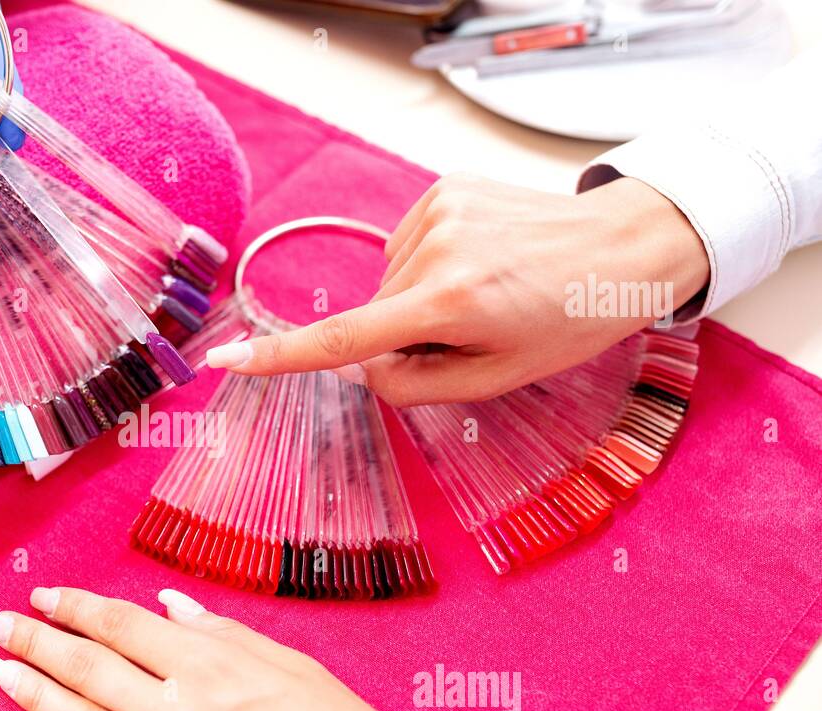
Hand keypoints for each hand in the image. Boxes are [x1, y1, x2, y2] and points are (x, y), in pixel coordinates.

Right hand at [205, 174, 710, 404]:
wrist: (623, 245)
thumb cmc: (567, 320)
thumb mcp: (497, 378)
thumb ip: (417, 384)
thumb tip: (361, 367)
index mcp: (450, 305)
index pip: (345, 340)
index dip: (280, 357)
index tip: (226, 360)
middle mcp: (435, 250)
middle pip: (374, 315)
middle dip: (405, 334)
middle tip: (472, 332)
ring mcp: (437, 210)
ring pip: (389, 282)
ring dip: (417, 298)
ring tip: (482, 293)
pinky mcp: (443, 187)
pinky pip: (406, 247)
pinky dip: (427, 265)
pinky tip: (476, 263)